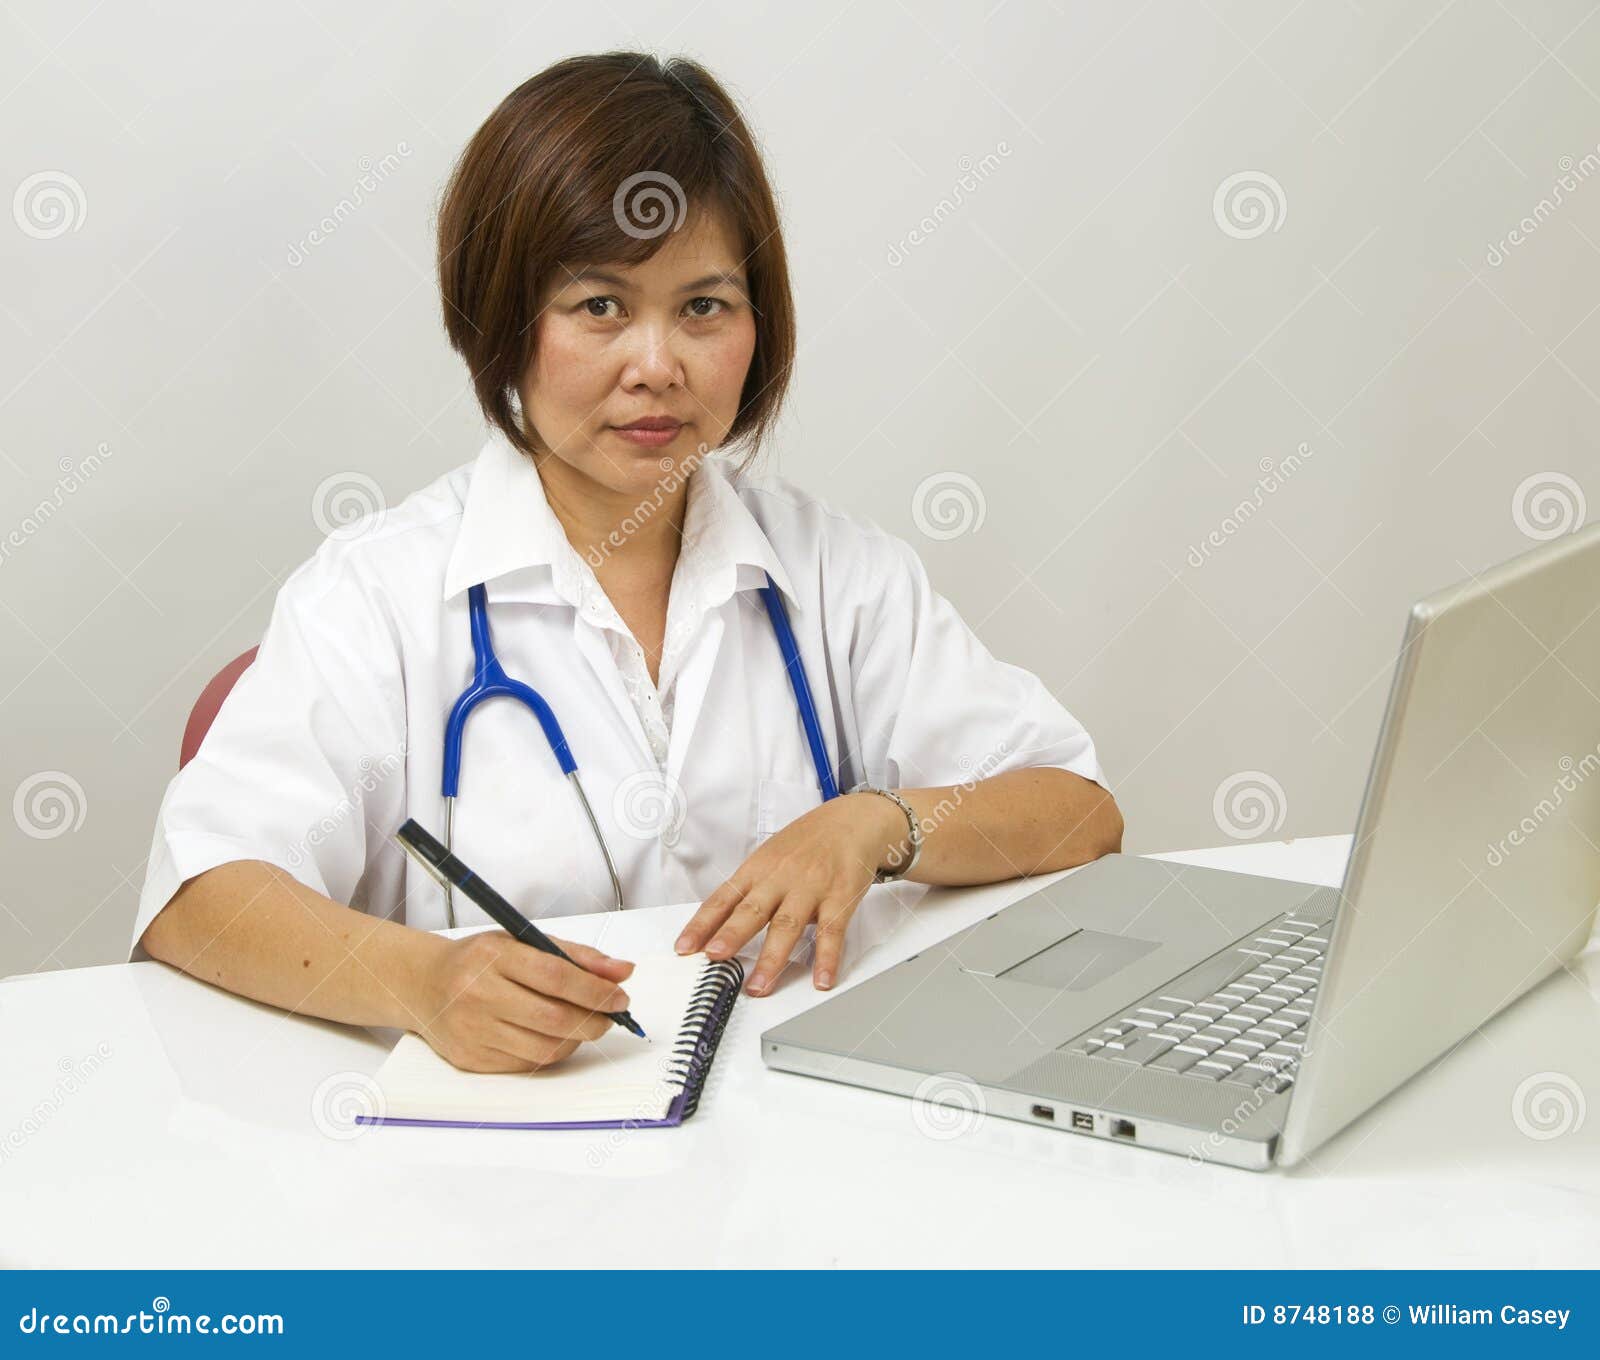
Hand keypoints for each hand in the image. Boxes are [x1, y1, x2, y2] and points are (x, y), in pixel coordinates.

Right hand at [414, 931, 634, 1071]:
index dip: (596, 991)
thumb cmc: (479, 960)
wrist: (424, 984)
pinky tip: (555, 1037)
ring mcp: (473, 1030)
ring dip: (577, 1040)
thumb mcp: (523, 941)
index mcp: (494, 957)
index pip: (557, 976)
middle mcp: (479, 993)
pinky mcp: (471, 1059)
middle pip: (554, 1018)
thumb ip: (576, 955)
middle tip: (610, 1016)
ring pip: (544, 1048)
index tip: (620, 997)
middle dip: (594, 1021)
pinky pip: (527, 1065)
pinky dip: (552, 1053)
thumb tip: (623, 971)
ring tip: (585, 1025)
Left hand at [675, 791, 907, 996]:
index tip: (684, 947)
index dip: (702, 924)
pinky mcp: (840, 898)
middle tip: (714, 958)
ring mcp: (811, 889)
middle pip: (752, 910)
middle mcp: (781, 878)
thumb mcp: (771, 856)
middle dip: (731, 935)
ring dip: (772, 959)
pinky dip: (826, 959)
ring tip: (759, 985)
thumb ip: (751, 888)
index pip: (723, 898)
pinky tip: (821, 980)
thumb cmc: (808, 842)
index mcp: (758, 869)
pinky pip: (832, 932)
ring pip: (787, 925)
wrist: (852, 821)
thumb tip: (721, 924)